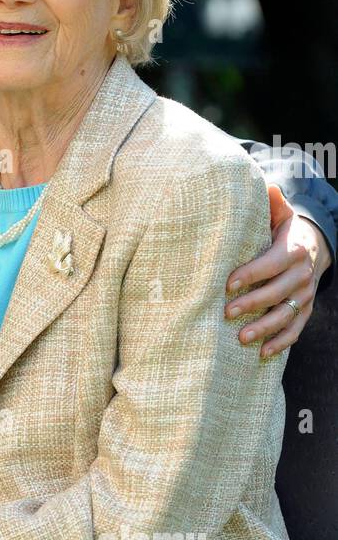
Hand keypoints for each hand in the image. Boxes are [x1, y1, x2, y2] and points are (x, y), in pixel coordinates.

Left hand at [225, 185, 324, 357]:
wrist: (311, 250)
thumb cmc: (282, 233)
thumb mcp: (280, 217)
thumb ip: (272, 206)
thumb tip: (268, 186)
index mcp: (292, 251)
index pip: (271, 264)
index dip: (251, 274)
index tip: (229, 283)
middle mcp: (301, 275)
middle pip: (277, 292)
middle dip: (252, 304)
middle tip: (227, 313)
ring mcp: (304, 297)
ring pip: (286, 316)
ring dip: (264, 328)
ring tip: (241, 338)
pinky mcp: (304, 312)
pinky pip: (295, 331)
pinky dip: (280, 343)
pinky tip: (262, 353)